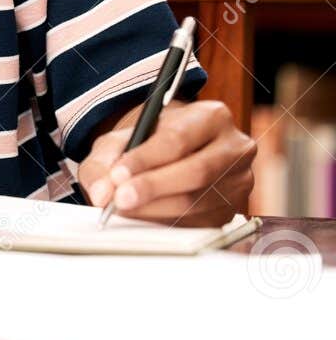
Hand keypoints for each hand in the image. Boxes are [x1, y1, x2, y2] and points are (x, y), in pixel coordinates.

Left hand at [79, 99, 255, 225]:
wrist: (173, 154)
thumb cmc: (149, 142)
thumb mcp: (120, 140)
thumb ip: (104, 162)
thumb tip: (101, 193)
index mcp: (211, 117)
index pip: (178, 139)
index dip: (146, 159)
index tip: (118, 174)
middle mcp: (234, 147)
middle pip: (196, 172)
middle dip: (153, 187)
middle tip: (120, 198)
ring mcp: (239, 181)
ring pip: (198, 201)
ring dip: (156, 209)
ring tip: (125, 209)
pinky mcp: (233, 209)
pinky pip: (201, 222)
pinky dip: (168, 222)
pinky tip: (144, 218)